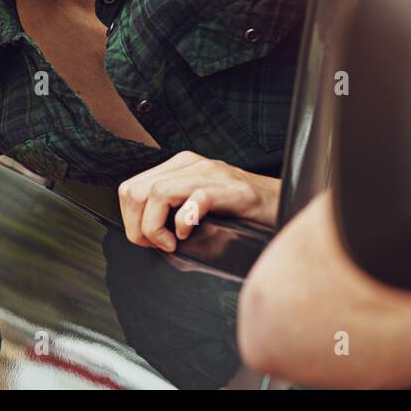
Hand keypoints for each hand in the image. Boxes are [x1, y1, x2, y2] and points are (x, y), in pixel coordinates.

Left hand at [117, 151, 280, 251]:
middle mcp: (190, 165)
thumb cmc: (238, 215)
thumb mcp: (196, 211)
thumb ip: (168, 219)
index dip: (132, 221)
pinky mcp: (229, 188)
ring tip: (174, 242)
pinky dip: (184, 222)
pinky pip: (193, 200)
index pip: (130, 189)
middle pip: (135, 191)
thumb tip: (145, 240)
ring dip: (156, 227)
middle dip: (139, 227)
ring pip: (156, 193)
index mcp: (178, 168)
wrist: (280, 206)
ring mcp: (209, 174)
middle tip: (162, 244)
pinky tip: (190, 233)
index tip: (152, 241)